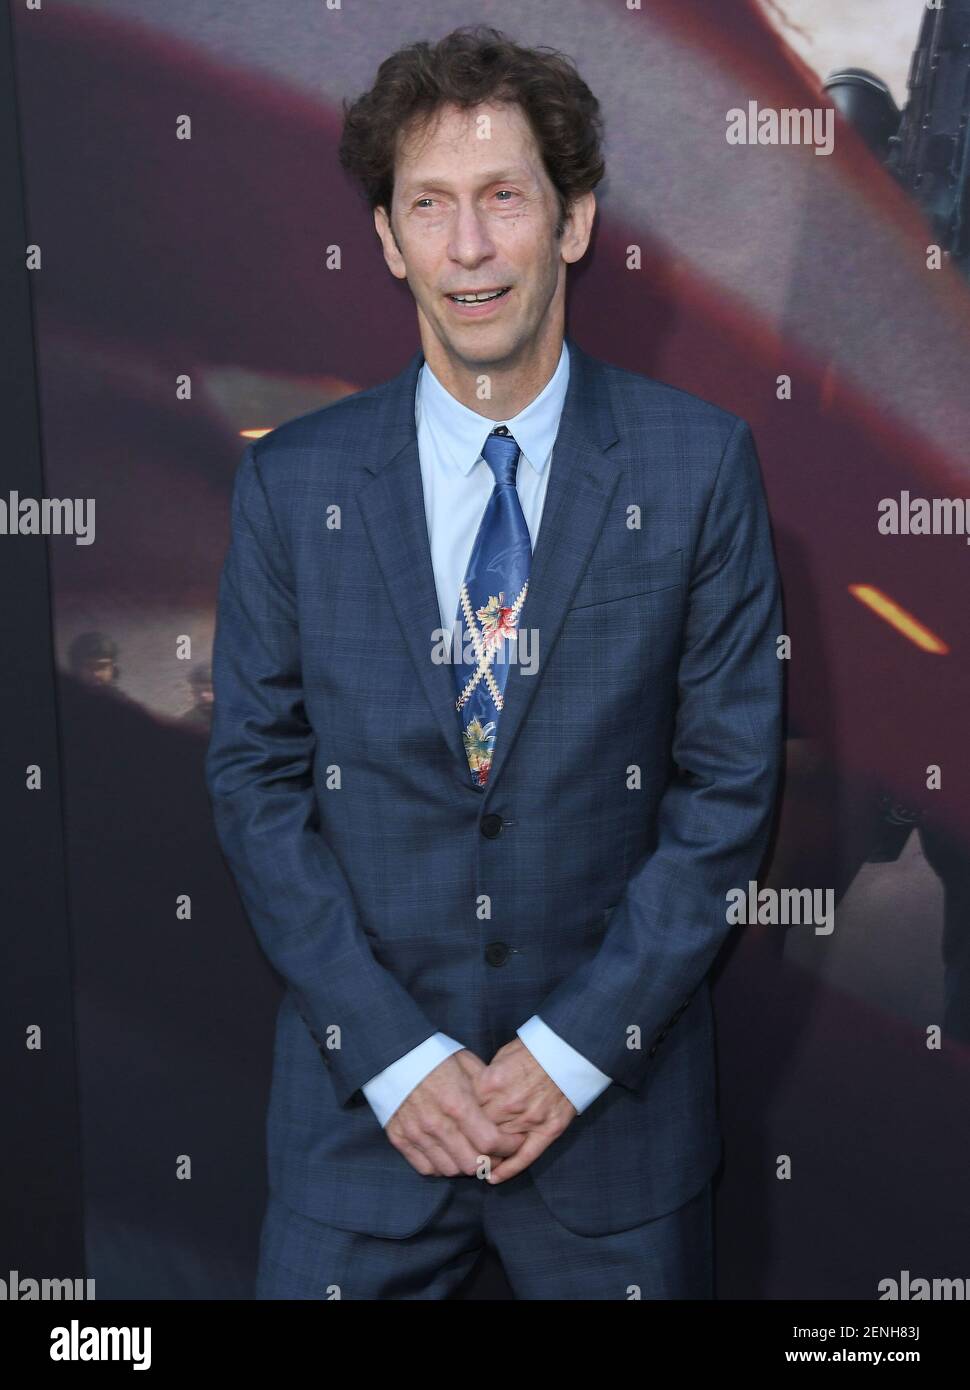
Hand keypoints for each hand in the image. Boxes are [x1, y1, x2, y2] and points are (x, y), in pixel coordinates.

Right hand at [385, 1049, 526, 1177]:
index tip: (514, 1141)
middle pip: (472, 1164)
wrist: (394, 1054)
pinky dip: (441, 1166)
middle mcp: (436, 1124)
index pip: (490, 1142)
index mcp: (457, 1103)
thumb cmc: (435, 1056)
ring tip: (472, 1153)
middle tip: (496, 1153)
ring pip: (450, 1170)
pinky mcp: (400, 1138)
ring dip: (465, 1165)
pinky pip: (426, 1168)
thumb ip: (486, 1090)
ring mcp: (416, 1134)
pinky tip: (449, 1154)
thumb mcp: (466, 1064)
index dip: (508, 1147)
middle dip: (490, 1161)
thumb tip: (505, 1109)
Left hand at [473, 1039, 576, 1183]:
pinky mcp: (549, 1129)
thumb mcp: (500, 1057)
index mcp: (492, 1083)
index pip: (466, 1112)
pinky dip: (508, 1170)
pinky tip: (493, 1178)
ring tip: (474, 1164)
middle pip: (479, 1132)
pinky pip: (525, 1156)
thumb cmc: (532, 1050)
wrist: (569, 1049)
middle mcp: (508, 1104)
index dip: (459, 1121)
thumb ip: (484, 1080)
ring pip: (500, 1147)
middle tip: (460, 1150)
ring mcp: (529, 1119)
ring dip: (486, 1157)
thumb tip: (468, 1099)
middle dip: (469, 1141)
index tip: (453, 1128)